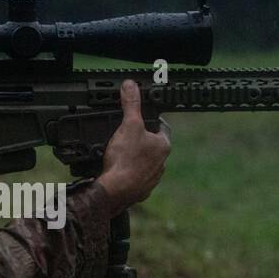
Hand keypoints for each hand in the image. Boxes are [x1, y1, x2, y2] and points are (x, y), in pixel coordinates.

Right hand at [95, 79, 170, 214]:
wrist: (115, 191)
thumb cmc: (125, 160)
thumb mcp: (128, 124)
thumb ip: (131, 104)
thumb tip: (131, 86)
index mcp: (163, 146)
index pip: (162, 126)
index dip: (151, 120)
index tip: (141, 118)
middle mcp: (162, 163)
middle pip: (153, 145)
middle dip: (142, 140)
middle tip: (126, 135)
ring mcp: (152, 179)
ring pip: (146, 163)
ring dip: (136, 158)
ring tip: (120, 154)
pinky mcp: (141, 191)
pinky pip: (136, 178)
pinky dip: (129, 174)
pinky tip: (118, 171)